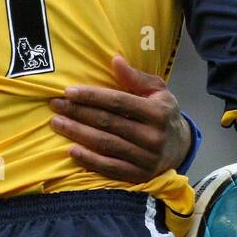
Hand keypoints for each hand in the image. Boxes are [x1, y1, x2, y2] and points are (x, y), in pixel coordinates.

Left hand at [48, 55, 190, 183]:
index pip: (118, 102)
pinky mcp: (139, 176)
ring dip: (77, 133)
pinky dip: (89, 160)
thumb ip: (136, 77)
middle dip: (78, 112)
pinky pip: (110, 168)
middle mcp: (153, 137)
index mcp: (158, 112)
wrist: (180, 147)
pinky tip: (72, 150)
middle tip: (55, 105)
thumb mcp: (157, 91)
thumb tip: (115, 60)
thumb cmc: (162, 113)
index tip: (69, 91)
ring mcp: (146, 159)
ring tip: (57, 123)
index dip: (92, 96)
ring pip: (105, 144)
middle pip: (108, 123)